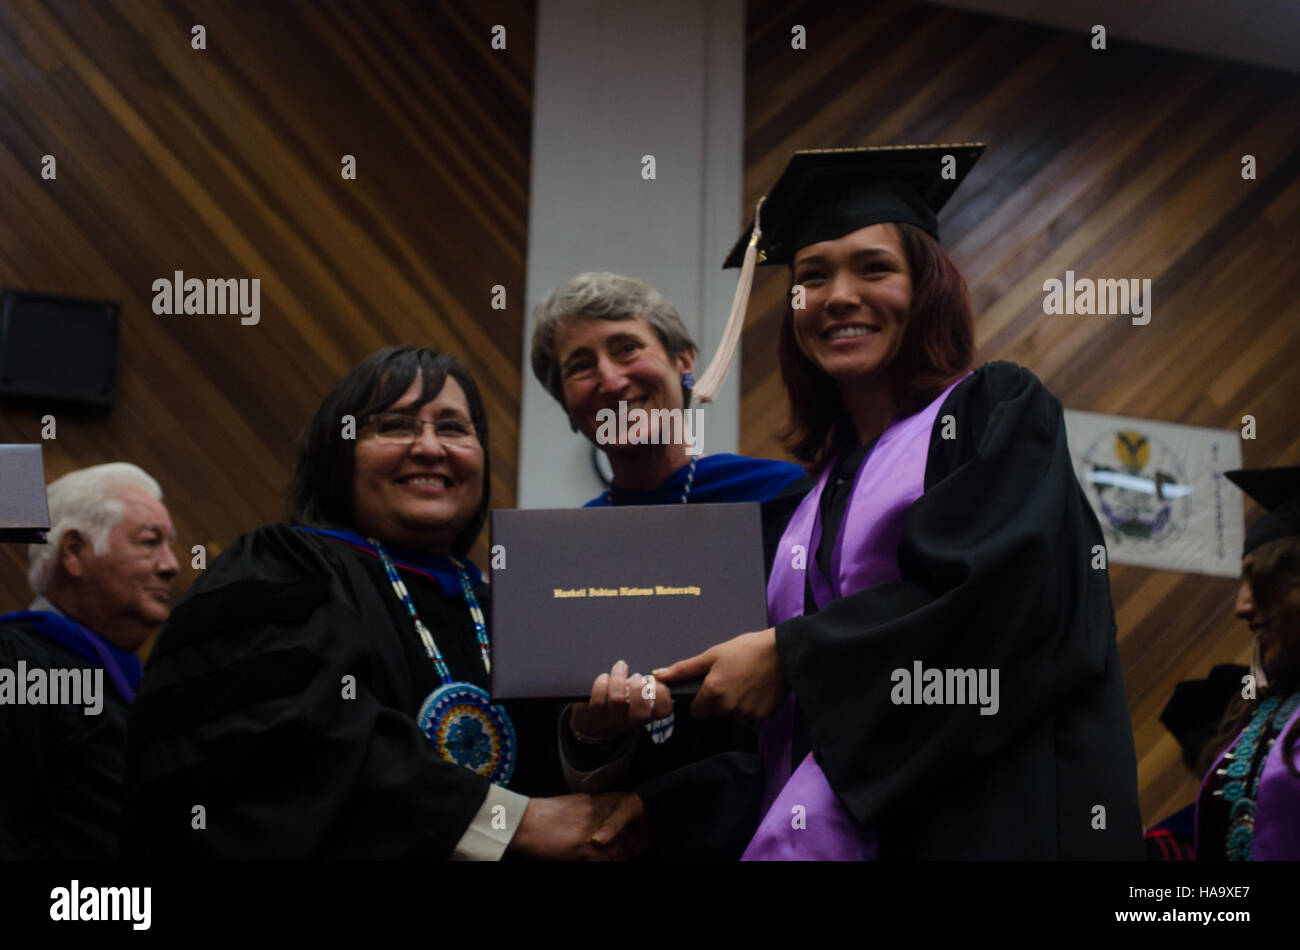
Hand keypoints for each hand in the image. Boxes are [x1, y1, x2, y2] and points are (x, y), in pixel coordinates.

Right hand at [507, 793, 645, 860]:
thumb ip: (586, 812)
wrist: (522, 823)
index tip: (632, 837)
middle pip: (622, 832)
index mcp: (590, 802)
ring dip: (618, 858)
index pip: (621, 810)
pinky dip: (606, 861)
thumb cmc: (539, 817)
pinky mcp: (583, 849)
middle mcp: (595, 814)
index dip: (629, 827)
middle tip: (631, 853)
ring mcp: (591, 832)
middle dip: (628, 846)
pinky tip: (603, 862)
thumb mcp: (567, 805)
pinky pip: (604, 860)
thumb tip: (598, 824)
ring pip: (617, 849)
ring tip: (619, 859)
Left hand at [571, 660, 673, 740]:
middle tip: (636, 676)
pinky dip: (602, 683)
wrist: (593, 723)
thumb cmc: (620, 704)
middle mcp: (630, 722)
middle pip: (641, 711)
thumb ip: (646, 686)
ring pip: (617, 699)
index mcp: (646, 715)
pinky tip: (604, 677)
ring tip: (620, 667)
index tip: (653, 680)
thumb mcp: (636, 699)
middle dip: (639, 688)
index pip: (664, 710)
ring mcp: (612, 720)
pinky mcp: (594, 715)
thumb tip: (658, 671)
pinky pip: (599, 698)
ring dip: (619, 679)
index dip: (663, 693)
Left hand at [654, 628, 786, 720]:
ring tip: (747, 681)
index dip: (701, 700)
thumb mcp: (713, 654)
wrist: (783, 651)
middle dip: (719, 701)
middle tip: (731, 679)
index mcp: (713, 692)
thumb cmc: (747, 648)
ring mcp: (748, 713)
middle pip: (715, 713)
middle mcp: (729, 707)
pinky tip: (759, 687)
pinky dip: (754, 704)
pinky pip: (752, 715)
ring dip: (737, 703)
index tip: (711, 688)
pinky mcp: (764, 715)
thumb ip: (685, 669)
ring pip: (734, 714)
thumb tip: (660, 676)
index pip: (697, 712)